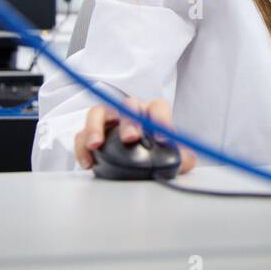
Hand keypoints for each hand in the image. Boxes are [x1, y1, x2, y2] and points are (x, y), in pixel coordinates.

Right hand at [74, 97, 197, 173]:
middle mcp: (128, 112)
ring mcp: (108, 121)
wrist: (132, 163)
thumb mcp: (169, 155)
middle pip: (128, 106)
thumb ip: (181, 157)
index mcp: (150, 113)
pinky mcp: (89, 135)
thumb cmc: (152, 151)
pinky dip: (82, 147)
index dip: (161, 119)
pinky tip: (88, 163)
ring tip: (96, 144)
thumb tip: (189, 159)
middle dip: (129, 121)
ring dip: (96, 127)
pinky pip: (81, 136)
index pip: (158, 107)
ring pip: (98, 113)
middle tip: (131, 138)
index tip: (164, 138)